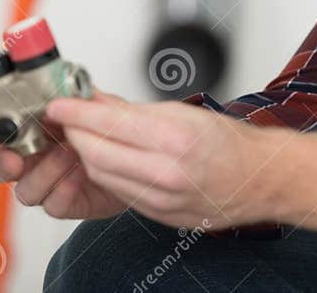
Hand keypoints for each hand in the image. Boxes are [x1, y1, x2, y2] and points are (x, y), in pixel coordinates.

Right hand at [0, 91, 128, 219]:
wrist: (137, 156)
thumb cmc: (112, 130)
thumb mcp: (98, 104)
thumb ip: (75, 97)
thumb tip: (58, 86)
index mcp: (36, 131)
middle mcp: (37, 158)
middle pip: (0, 167)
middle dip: (4, 162)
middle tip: (17, 156)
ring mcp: (50, 182)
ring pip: (25, 189)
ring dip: (44, 172)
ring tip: (68, 154)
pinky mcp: (66, 202)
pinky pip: (53, 205)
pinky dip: (64, 190)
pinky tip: (79, 174)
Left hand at [44, 95, 274, 229]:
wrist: (258, 179)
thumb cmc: (229, 143)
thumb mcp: (181, 112)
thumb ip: (132, 110)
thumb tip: (96, 100)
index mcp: (174, 138)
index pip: (107, 124)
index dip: (75, 113)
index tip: (59, 104)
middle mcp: (167, 172)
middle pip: (97, 154)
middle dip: (75, 133)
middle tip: (67, 118)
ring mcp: (162, 199)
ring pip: (102, 176)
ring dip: (86, 155)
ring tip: (84, 136)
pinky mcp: (158, 215)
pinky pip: (119, 192)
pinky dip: (106, 174)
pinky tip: (106, 159)